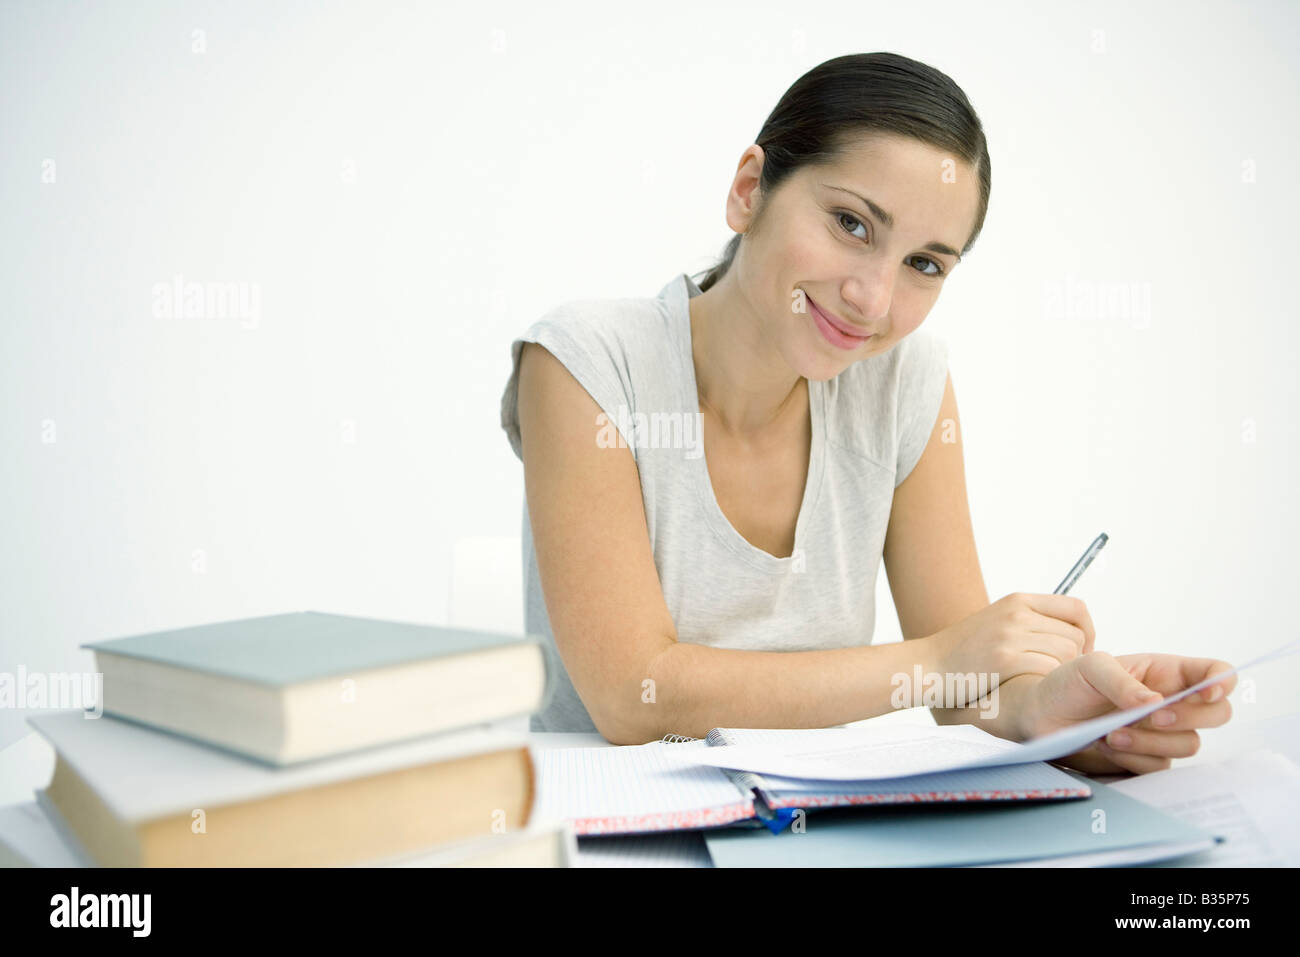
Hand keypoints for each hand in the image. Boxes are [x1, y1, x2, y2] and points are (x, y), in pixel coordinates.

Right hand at [935, 592, 1095, 688]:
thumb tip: (1076, 636)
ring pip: (1066, 654)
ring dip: (1061, 672)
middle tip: (1061, 674)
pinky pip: (1049, 670)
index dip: (1088, 631)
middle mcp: (1016, 612)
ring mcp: (1010, 635)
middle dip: (1076, 659)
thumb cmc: (964, 652)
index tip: (1082, 651)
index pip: (1076, 608)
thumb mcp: (997, 622)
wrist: (927, 665)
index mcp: (1017, 600)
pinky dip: (1047, 682)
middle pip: (1075, 635)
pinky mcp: (1004, 659)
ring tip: (1044, 681)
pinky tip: (1032, 687)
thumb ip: (1031, 622)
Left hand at [1013, 652, 1236, 774]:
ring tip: (1112, 732)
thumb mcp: (1089, 668)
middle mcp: (1170, 701)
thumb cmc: (1067, 684)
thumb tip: (1156, 703)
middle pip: (1217, 714)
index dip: (1222, 682)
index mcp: (1164, 672)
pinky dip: (1134, 757)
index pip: (1213, 673)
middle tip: (1152, 716)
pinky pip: (1160, 766)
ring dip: (1151, 740)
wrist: (1043, 716)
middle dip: (1189, 717)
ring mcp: (1162, 732)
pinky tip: (1107, 743)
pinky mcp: (1147, 758)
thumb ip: (1122, 681)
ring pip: (1189, 744)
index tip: (1206, 693)